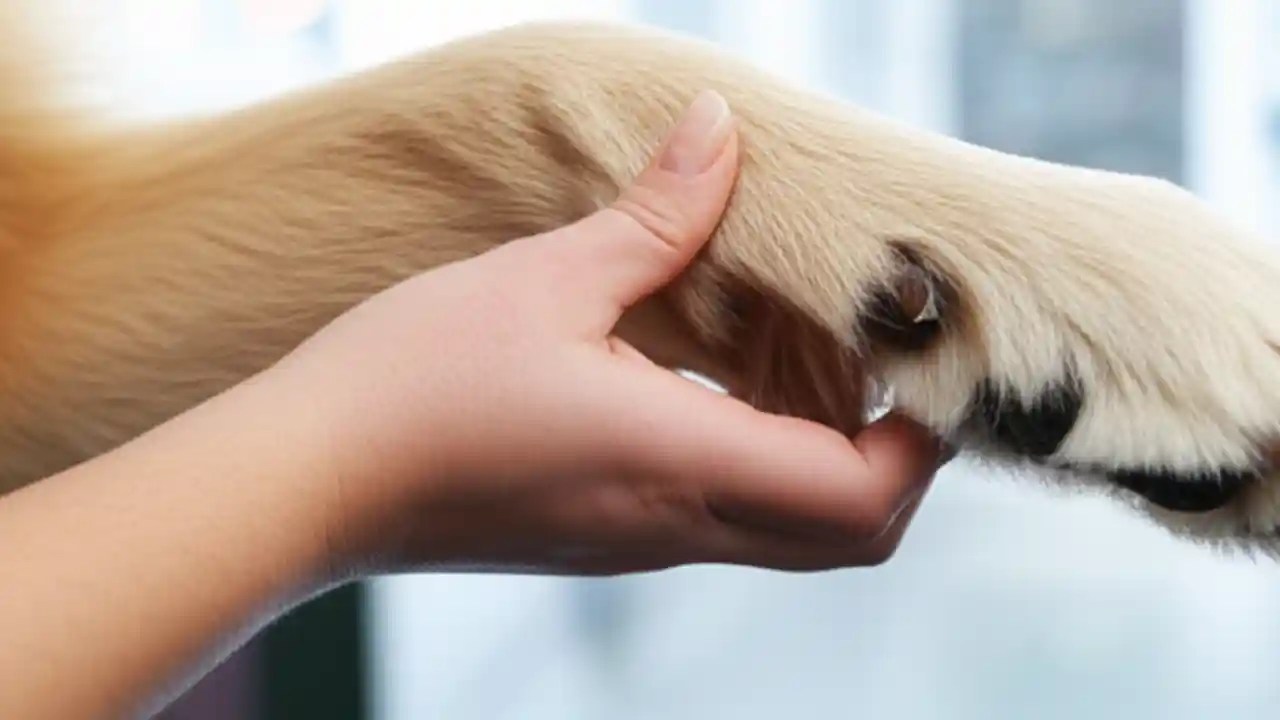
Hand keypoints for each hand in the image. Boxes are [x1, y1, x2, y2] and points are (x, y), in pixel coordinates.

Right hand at [265, 90, 948, 576]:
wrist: (309, 482)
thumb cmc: (413, 383)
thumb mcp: (544, 280)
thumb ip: (654, 215)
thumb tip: (720, 132)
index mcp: (677, 459)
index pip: (861, 495)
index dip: (923, 441)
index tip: (922, 363)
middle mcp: (676, 520)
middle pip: (848, 537)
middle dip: (898, 460)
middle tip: (886, 365)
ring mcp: (643, 539)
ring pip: (791, 534)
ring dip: (833, 461)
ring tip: (816, 362)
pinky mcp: (609, 536)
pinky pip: (727, 517)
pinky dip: (765, 464)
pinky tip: (724, 384)